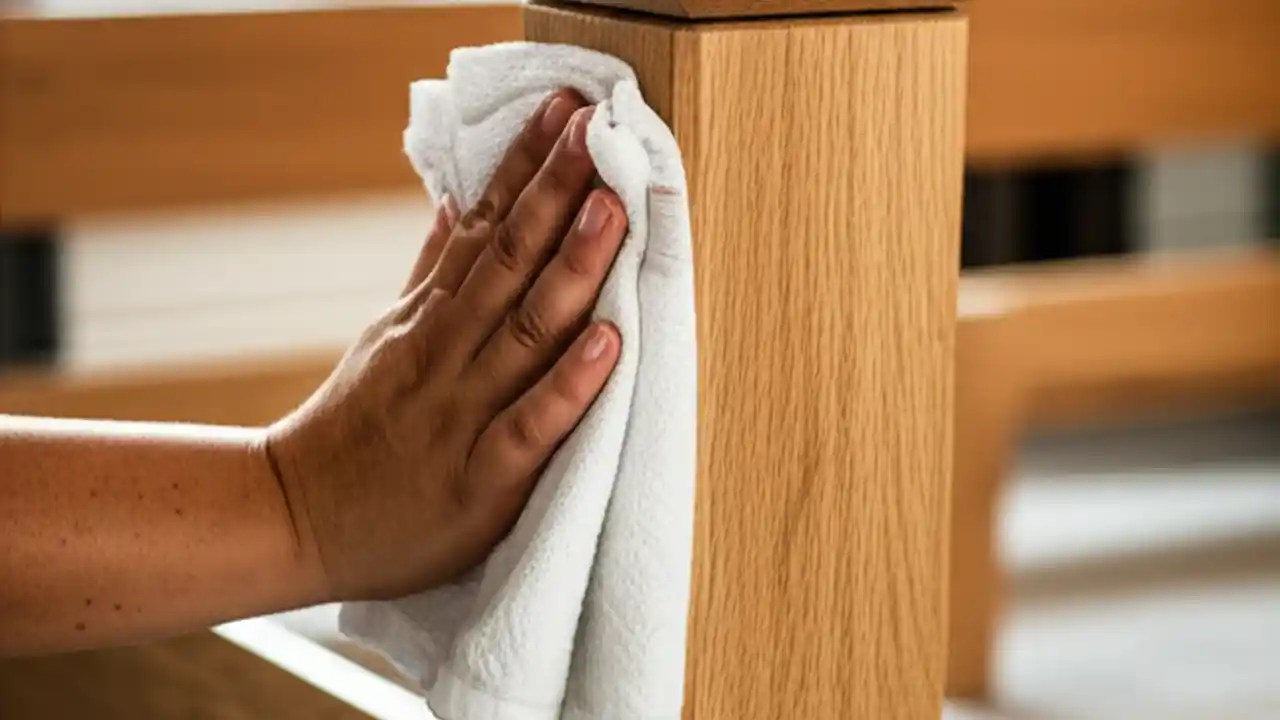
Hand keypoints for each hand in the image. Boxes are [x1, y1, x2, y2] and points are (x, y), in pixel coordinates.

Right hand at [267, 90, 625, 600]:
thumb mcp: (384, 336)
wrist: (293, 520)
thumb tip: (458, 200)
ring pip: (525, 331)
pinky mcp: (480, 482)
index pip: (485, 227)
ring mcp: (460, 414)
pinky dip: (568, 384)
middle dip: (556, 192)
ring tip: (613, 208)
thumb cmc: (353, 428)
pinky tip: (607, 341)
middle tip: (600, 130)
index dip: (527, 167)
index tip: (568, 110)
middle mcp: (444, 352)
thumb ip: (428, 270)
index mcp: (427, 318)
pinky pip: (530, 427)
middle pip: (508, 262)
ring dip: (571, 267)